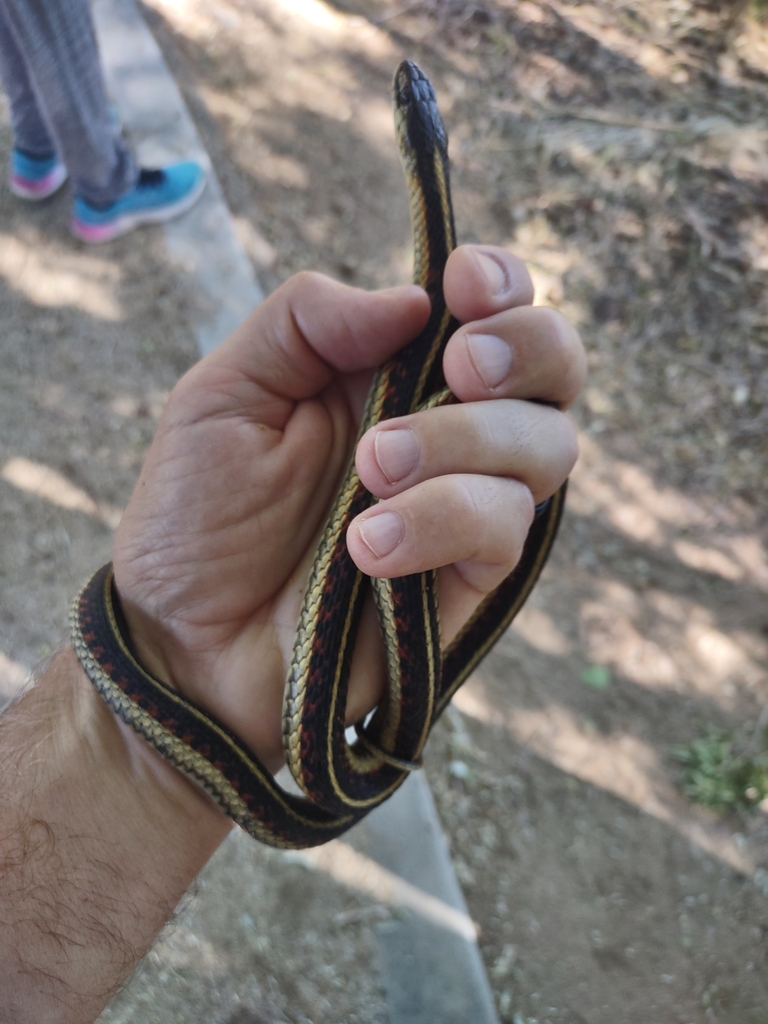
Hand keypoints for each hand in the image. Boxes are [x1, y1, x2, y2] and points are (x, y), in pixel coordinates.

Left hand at [113, 245, 584, 772]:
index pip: (491, 312)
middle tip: (457, 367)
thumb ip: (308, 320)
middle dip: (524, 349)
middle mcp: (447, 433)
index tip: (463, 284)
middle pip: (556, 368)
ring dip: (462, 441)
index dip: (501, 285)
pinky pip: (504, 530)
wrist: (185, 645)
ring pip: (546, 446)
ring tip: (371, 470)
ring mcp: (464, 506)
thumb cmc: (196, 518)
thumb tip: (414, 300)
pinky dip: (441, 520)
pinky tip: (367, 547)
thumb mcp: (225, 392)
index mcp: (392, 375)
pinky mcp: (469, 580)